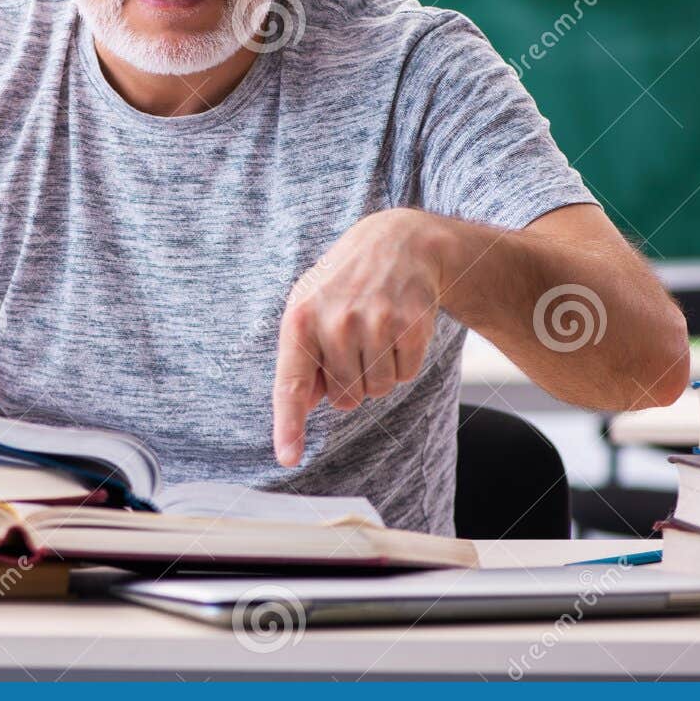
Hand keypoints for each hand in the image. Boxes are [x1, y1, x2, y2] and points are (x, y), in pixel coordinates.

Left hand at [271, 209, 446, 465]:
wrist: (398, 243)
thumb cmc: (344, 284)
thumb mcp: (311, 307)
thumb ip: (302, 357)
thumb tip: (305, 405)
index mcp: (300, 319)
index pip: (292, 383)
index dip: (289, 425)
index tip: (287, 457)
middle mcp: (335, 323)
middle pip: (344, 399)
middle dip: (350, 383)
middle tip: (354, 344)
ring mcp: (375, 323)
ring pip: (376, 391)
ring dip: (378, 373)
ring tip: (376, 332)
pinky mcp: (411, 326)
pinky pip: (405, 376)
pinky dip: (403, 362)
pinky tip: (398, 330)